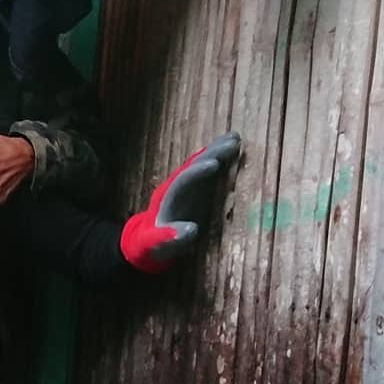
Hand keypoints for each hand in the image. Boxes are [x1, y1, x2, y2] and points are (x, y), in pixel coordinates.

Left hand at [120, 133, 241, 272]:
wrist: (148, 241)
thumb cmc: (152, 245)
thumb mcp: (155, 245)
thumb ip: (168, 238)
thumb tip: (191, 230)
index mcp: (167, 198)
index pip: (183, 180)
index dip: (198, 172)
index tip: (214, 163)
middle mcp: (176, 186)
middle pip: (194, 165)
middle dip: (212, 153)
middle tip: (233, 141)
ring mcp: (185, 186)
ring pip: (200, 163)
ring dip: (217, 150)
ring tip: (236, 137)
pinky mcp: (194, 190)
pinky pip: (206, 171)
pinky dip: (218, 158)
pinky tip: (230, 149)